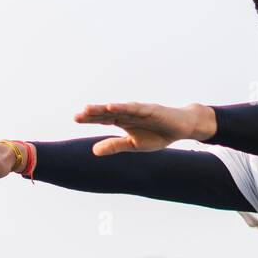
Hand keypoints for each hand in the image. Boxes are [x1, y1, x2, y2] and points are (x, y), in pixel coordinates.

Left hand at [74, 102, 215, 155]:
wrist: (181, 128)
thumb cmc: (158, 134)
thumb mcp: (133, 145)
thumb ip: (115, 146)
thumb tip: (94, 151)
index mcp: (124, 121)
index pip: (104, 119)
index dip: (90, 119)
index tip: (76, 119)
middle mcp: (128, 113)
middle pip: (107, 113)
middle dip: (93, 114)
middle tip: (77, 116)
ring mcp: (138, 110)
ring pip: (118, 108)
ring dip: (104, 108)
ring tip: (89, 109)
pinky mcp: (150, 109)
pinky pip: (134, 108)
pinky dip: (123, 107)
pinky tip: (112, 106)